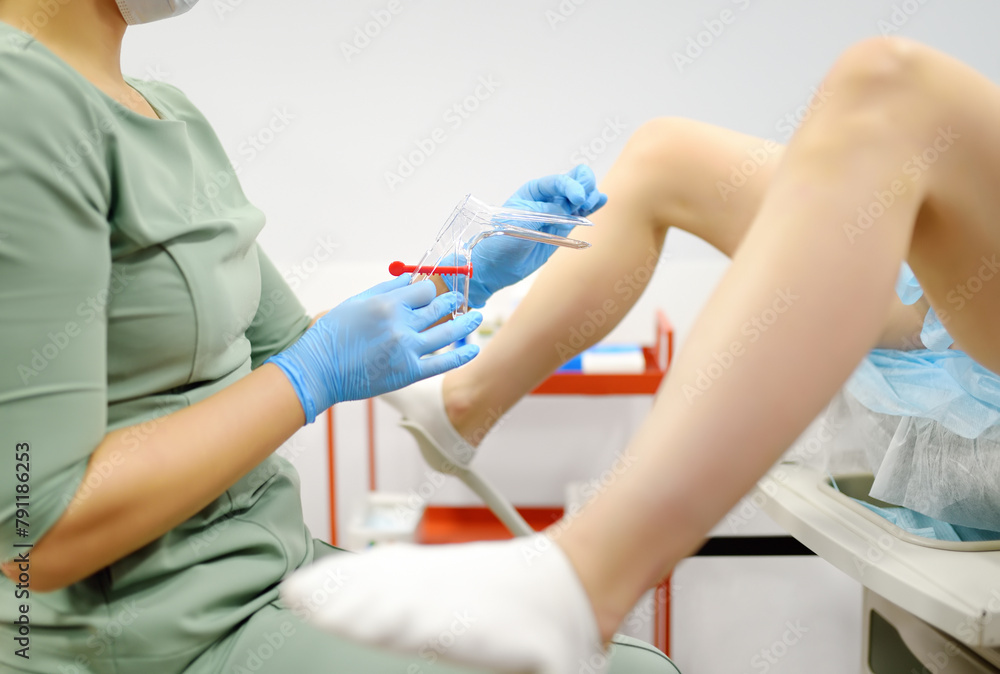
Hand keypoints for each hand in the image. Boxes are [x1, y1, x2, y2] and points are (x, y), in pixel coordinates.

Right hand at [267, 276, 481, 422]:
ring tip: (476, 316)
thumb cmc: (333, 335)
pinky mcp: (409, 372)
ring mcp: (407, 349)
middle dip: (452, 302)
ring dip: (466, 322)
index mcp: (387, 304)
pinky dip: (462, 355)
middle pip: (438, 307)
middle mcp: (400, 324)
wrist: (319, 371)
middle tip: (459, 301)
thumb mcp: (356, 302)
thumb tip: (413, 277)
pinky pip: (443, 361)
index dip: (432, 289)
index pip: (424, 289)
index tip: (434, 292)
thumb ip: (387, 289)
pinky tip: (473, 349)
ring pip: (448, 331)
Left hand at [463, 165, 606, 307]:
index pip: (557, 181)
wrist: (498, 267)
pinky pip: (581, 214)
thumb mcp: (520, 224)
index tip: (578, 198)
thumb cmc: (500, 242)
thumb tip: (567, 210)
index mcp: (533, 191)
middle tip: (584, 200)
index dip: (570, 186)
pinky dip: (592, 206)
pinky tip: (601, 201)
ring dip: (591, 195)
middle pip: (574, 181)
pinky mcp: (564, 228)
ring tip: (592, 203)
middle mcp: (547, 198)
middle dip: (584, 185)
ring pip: (581, 196)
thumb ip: (544, 214)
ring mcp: (558, 213)